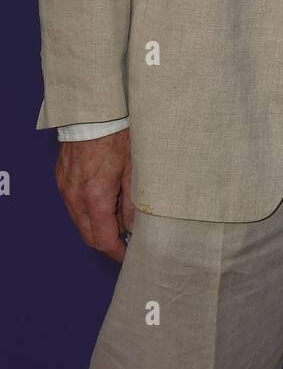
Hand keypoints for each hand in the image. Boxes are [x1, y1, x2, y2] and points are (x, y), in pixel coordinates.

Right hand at [55, 129, 133, 261]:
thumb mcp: (133, 171)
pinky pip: (73, 206)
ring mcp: (65, 190)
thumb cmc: (116, 138)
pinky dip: (87, 211)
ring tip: (117, 216)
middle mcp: (76, 198)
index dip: (117, 252)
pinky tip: (103, 200)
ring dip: (96, 226)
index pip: (104, 240)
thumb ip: (132, 203)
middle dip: (107, 242)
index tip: (128, 254)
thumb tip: (133, 227)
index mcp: (95, 199)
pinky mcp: (62, 180)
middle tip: (125, 238)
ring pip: (79, 222)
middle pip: (89, 236)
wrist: (92, 114)